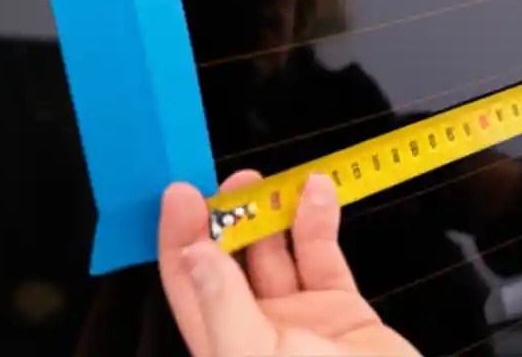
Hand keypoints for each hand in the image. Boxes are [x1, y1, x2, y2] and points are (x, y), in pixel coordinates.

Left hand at [158, 172, 419, 356]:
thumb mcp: (253, 356)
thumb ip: (222, 304)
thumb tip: (192, 254)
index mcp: (223, 346)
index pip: (189, 286)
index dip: (179, 239)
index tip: (180, 193)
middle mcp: (256, 331)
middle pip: (231, 265)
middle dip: (228, 220)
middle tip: (235, 182)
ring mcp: (301, 320)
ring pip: (278, 256)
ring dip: (274, 216)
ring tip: (271, 181)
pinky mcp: (342, 311)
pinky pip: (324, 258)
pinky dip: (319, 223)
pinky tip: (318, 193)